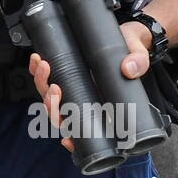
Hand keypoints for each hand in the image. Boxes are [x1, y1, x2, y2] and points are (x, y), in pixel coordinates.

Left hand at [29, 21, 151, 153]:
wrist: (128, 37)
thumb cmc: (134, 53)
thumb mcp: (140, 55)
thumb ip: (138, 63)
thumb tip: (128, 70)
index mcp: (104, 106)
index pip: (85, 131)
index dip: (73, 139)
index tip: (67, 135)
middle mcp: (84, 100)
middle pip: (60, 114)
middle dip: (52, 104)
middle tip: (55, 87)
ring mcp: (72, 87)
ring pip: (49, 96)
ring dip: (42, 83)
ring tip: (45, 65)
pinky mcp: (64, 72)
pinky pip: (46, 76)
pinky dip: (37, 70)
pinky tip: (38, 59)